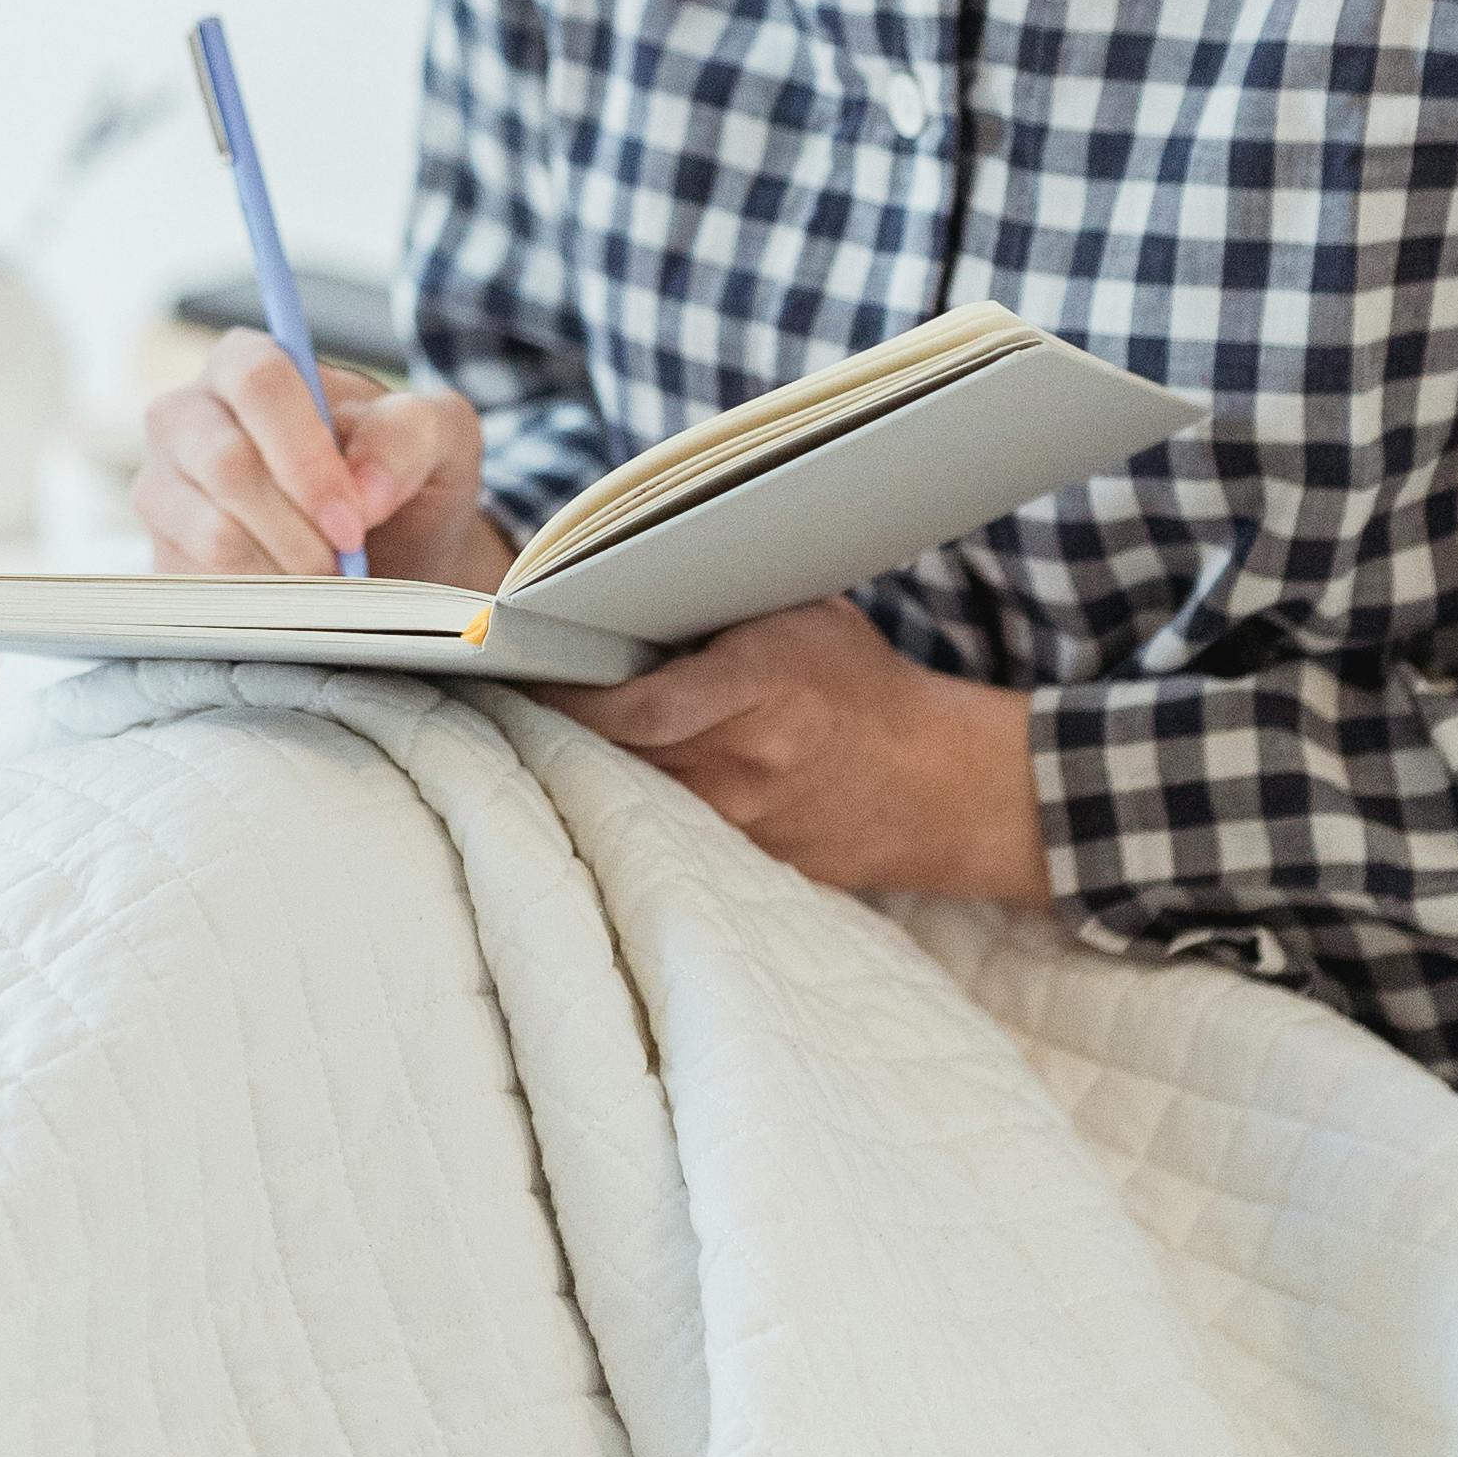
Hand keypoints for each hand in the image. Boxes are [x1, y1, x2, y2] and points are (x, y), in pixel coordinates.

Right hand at [134, 343, 511, 587]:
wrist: (386, 552)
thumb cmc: (400, 477)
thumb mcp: (435, 438)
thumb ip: (409, 435)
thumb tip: (364, 487)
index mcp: (249, 364)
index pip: (260, 383)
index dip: (304, 454)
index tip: (351, 520)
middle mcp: (189, 417)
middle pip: (225, 462)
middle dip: (297, 528)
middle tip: (347, 566)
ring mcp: (164, 488)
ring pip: (209, 532)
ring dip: (283, 572)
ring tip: (331, 586)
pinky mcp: (161, 553)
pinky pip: (196, 585)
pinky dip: (257, 606)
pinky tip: (293, 606)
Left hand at [557, 594, 1049, 903]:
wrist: (935, 786)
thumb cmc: (862, 684)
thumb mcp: (802, 618)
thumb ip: (723, 615)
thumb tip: (627, 596)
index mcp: (760, 691)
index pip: (638, 706)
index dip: (572, 694)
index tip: (528, 668)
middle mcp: (744, 765)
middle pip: (619, 751)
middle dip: (566, 721)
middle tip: (522, 687)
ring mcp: (742, 824)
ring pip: (634, 792)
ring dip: (595, 762)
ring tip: (557, 725)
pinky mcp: (743, 861)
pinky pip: (668, 827)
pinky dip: (640, 798)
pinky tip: (619, 772)